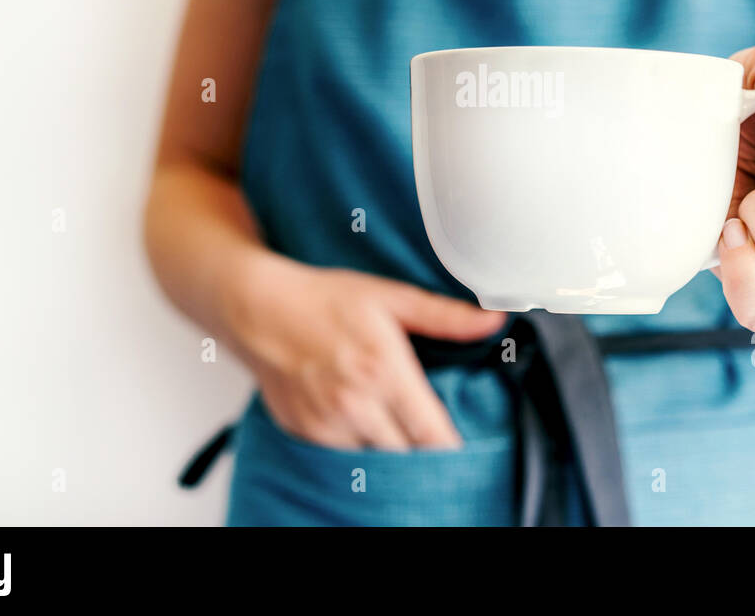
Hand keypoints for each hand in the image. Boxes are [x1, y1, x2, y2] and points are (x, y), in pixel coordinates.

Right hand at [230, 259, 505, 450]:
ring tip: (389, 417)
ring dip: (387, 445)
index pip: (432, 436)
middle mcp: (356, 405)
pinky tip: (356, 414)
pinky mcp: (305, 433)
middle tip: (426, 428)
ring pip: (374, 457)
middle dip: (420, 446)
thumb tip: (496, 320)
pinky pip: (342, 454)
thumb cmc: (325, 299)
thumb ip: (446, 317)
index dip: (452, 448)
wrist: (257, 308)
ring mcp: (327, 424)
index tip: (461, 446)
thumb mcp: (391, 297)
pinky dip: (355, 442)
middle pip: (406, 455)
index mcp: (385, 372)